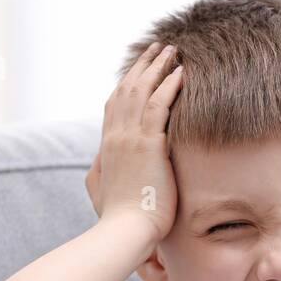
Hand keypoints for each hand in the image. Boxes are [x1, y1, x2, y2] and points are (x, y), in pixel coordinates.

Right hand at [86, 40, 183, 242]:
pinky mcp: (148, 145)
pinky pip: (158, 106)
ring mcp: (130, 138)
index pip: (115, 105)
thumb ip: (99, 171)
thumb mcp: (100, 191)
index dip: (127, 84)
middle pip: (128, 90)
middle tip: (158, 48)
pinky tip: (180, 72)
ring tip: (171, 50)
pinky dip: (168, 86)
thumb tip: (99, 159)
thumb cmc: (117, 219)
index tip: (139, 70)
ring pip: (142, 91)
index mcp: (107, 146)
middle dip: (143, 66)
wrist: (125, 231)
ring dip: (157, 67)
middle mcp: (116, 136)